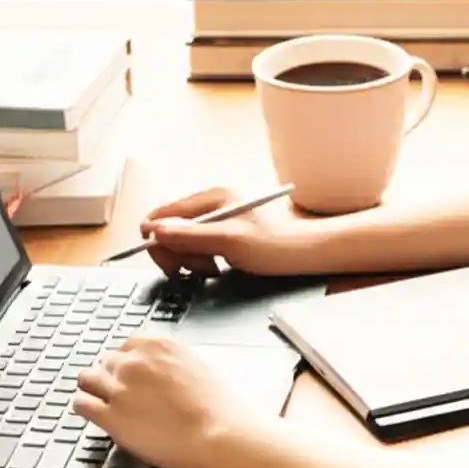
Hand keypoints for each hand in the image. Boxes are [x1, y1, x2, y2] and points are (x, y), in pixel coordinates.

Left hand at [73, 336, 259, 467]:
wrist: (219, 433)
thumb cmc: (218, 406)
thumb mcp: (198, 366)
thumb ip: (173, 363)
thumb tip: (163, 371)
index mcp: (157, 346)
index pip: (127, 346)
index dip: (126, 361)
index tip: (128, 372)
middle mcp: (134, 362)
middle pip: (106, 361)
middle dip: (110, 374)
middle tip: (116, 389)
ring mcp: (119, 388)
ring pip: (87, 378)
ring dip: (92, 387)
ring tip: (97, 397)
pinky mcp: (110, 416)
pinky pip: (81, 404)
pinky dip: (84, 406)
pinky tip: (91, 411)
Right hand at [141, 185, 326, 276]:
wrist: (314, 251)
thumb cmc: (280, 244)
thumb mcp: (230, 242)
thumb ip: (189, 236)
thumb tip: (153, 231)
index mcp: (213, 196)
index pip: (163, 214)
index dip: (157, 241)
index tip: (171, 265)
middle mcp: (215, 202)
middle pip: (171, 228)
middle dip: (177, 253)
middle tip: (198, 270)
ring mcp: (222, 217)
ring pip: (185, 240)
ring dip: (191, 260)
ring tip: (214, 269)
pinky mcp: (229, 232)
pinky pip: (201, 246)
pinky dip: (203, 261)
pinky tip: (219, 268)